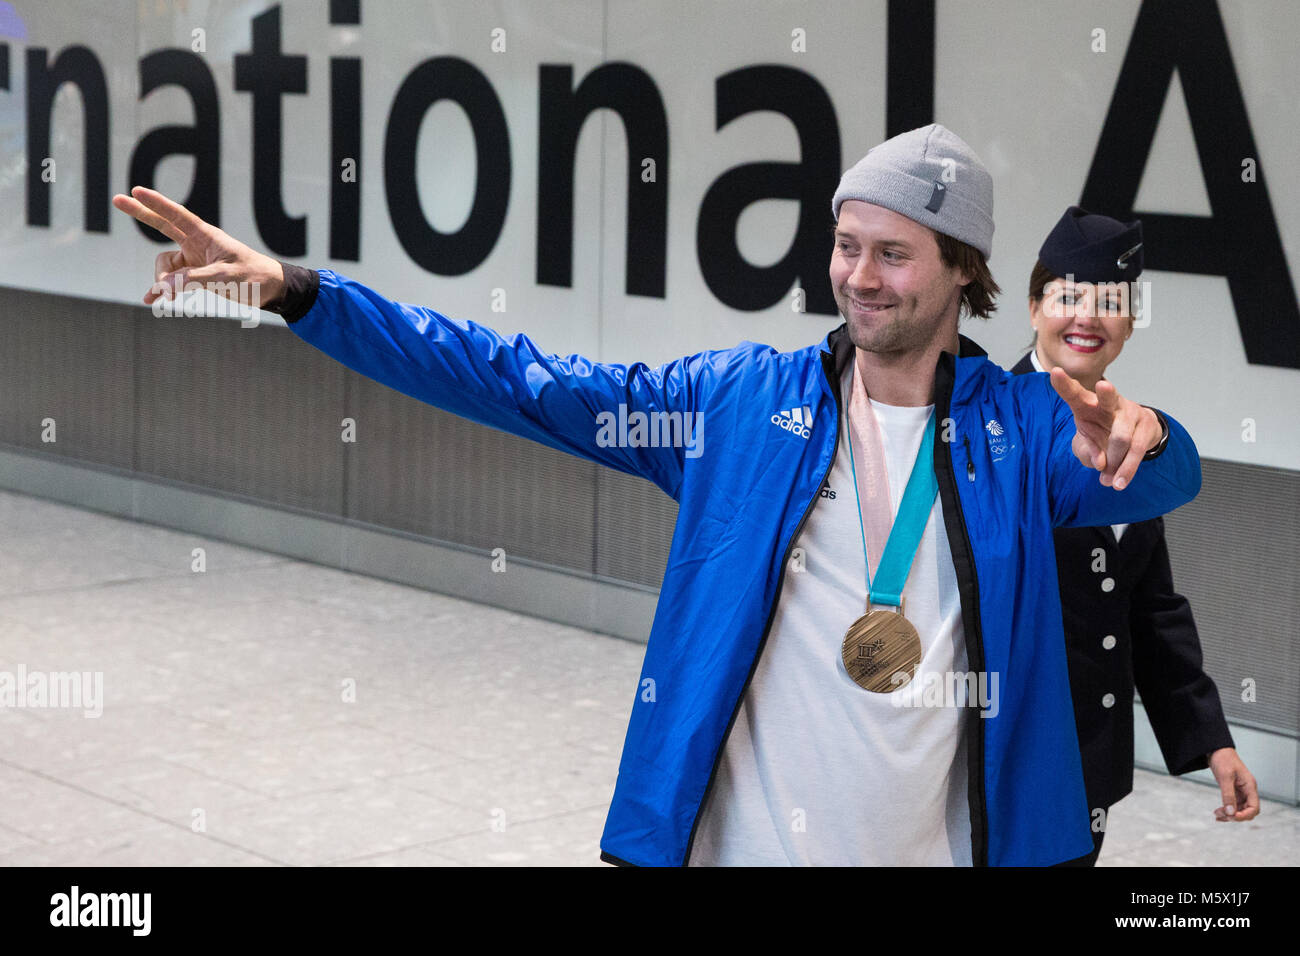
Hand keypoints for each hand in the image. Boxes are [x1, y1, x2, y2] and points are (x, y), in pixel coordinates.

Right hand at [111, 187, 284, 309]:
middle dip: (141, 214)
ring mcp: (195, 259)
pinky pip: (172, 280)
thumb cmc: (254, 278)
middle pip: (163, 226)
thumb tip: (163, 287)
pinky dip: (163, 290)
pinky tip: (151, 300)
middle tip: (116, 199)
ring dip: (162, 281)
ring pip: (166, 266)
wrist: (271, 291)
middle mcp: (198, 244)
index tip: (137, 190)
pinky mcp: (196, 274)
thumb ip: (193, 280)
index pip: (177, 215)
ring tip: (170, 298)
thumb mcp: (225, 279)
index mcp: (207, 236)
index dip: (156, 204)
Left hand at [1050, 367, 1162, 489]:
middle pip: (1107, 397)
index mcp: (1086, 405)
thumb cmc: (1101, 436)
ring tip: (1105, 482)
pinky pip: (1136, 450)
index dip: (1064, 384)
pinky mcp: (1146, 424)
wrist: (1132, 436)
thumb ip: (1088, 452)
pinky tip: (1118, 482)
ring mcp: (1130, 412)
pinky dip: (1126, 469)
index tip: (1055, 372)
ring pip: (1122, 437)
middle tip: (1104, 386)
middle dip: (1106, 392)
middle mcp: (1109, 404)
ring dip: (1114, 462)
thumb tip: (1101, 463)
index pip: (1074, 393)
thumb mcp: (1086, 445)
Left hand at [1208, 748, 1259, 821]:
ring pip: (1239, 809)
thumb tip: (1230, 813)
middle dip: (1235, 816)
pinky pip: (1233, 804)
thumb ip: (1228, 795)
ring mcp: (1241, 791)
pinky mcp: (1233, 790)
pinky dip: (1227, 809)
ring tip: (1217, 815)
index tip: (1231, 816)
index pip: (1254, 808)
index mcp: (1250, 786)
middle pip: (1248, 811)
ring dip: (1229, 814)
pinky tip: (1218, 812)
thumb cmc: (1223, 759)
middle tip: (1220, 815)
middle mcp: (1248, 790)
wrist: (1216, 749)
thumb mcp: (1225, 777)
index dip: (1244, 815)